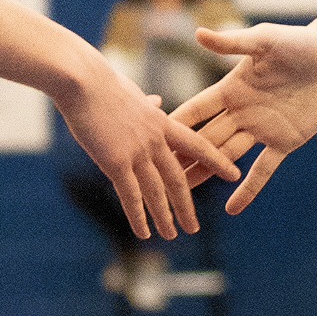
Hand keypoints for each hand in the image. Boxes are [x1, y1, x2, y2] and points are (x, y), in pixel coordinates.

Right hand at [54, 57, 240, 238]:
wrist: (82, 79)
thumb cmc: (101, 82)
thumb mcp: (133, 91)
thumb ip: (147, 104)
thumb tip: (156, 102)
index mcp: (162, 122)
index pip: (197, 146)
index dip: (217, 161)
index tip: (234, 175)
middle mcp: (156, 140)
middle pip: (178, 178)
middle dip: (186, 206)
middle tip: (193, 227)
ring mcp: (138, 151)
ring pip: (157, 192)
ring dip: (165, 217)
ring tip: (172, 236)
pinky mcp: (117, 161)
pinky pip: (132, 196)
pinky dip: (139, 216)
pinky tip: (144, 233)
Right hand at [173, 24, 316, 212]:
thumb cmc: (300, 42)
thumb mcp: (266, 40)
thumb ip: (234, 42)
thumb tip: (199, 33)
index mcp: (231, 89)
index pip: (195, 111)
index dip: (174, 126)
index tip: (146, 141)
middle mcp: (241, 112)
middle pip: (205, 140)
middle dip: (182, 159)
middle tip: (155, 180)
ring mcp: (261, 129)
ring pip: (226, 158)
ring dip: (206, 176)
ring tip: (181, 197)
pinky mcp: (284, 141)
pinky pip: (263, 169)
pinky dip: (249, 189)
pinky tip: (232, 209)